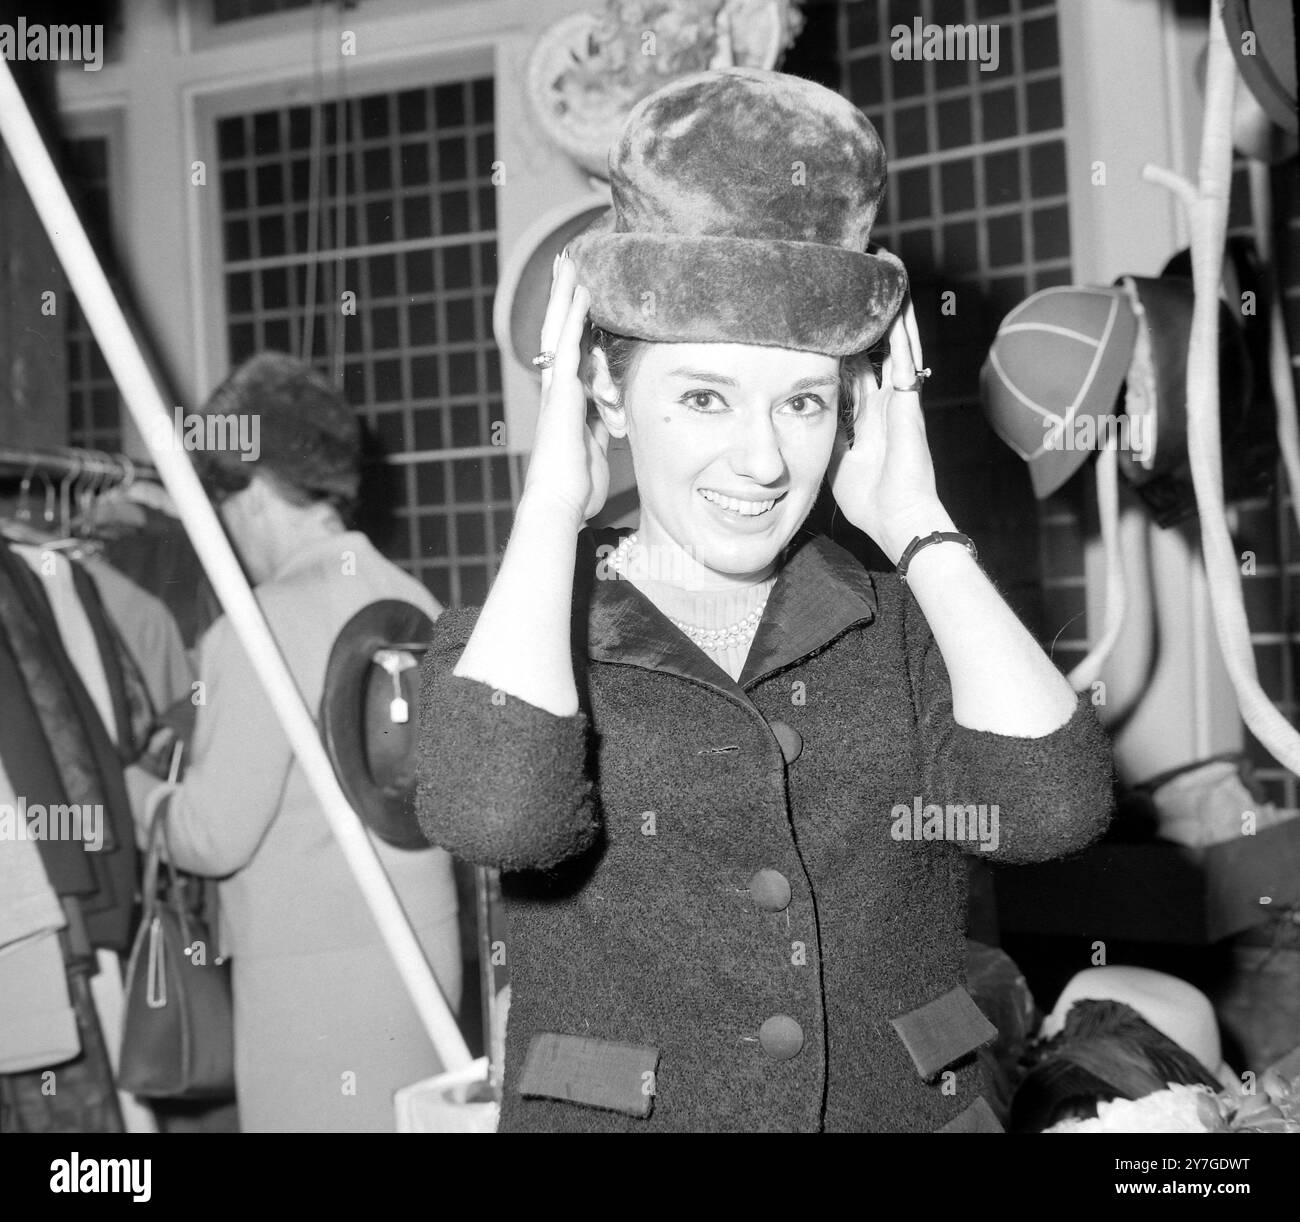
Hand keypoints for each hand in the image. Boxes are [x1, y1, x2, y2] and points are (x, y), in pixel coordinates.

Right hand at [520, 253, 609, 521]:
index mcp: (566, 404)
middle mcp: (556, 390)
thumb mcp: (596, 449)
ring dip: (565, 296)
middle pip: (558, 333)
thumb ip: (600, 428)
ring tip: (569, 262)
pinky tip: (581, 291)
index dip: (575, 325)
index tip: (580, 299)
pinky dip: (574, 317)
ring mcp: (556, 389)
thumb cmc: (577, 486)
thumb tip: (610, 419)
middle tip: (566, 265)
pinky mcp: (561, 392)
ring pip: (559, 331)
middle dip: (562, 299)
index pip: (572, 354)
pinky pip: (568, 345)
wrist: (559, 502)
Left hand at [828, 296, 950, 563]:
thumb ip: (820, 435)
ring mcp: (899, 399)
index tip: (830, 312)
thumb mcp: (832, 460)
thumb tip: (794, 420)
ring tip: (889, 274)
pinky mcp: (908, 404)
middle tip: (865, 275)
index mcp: (867, 413)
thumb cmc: (868, 498)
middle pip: (877, 345)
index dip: (844, 339)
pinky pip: (904, 361)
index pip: (855, 365)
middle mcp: (884, 400)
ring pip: (896, 344)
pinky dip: (902, 333)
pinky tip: (899, 306)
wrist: (897, 519)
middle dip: (872, 313)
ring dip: (892, 311)